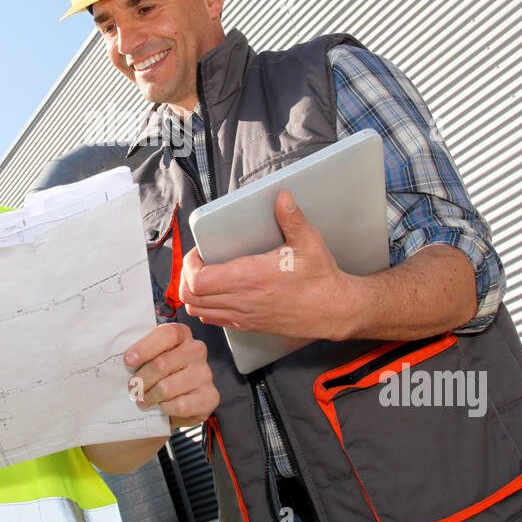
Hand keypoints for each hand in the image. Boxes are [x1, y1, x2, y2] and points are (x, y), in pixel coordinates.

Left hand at [125, 323, 217, 428]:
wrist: (180, 404)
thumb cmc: (161, 376)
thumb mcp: (152, 358)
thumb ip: (143, 354)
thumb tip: (126, 361)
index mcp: (182, 335)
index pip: (167, 334)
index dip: (146, 347)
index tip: (128, 361)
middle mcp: (197, 350)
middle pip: (162, 363)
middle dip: (141, 379)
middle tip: (132, 388)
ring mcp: (205, 373)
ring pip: (167, 387)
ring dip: (150, 396)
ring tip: (143, 399)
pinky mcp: (210, 396)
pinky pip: (180, 405)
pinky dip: (166, 408)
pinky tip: (163, 406)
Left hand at [179, 189, 358, 341]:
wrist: (334, 310)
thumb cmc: (321, 278)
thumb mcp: (308, 242)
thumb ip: (292, 218)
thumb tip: (282, 196)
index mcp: (249, 278)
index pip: (198, 280)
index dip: (190, 265)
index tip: (200, 251)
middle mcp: (242, 300)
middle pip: (191, 297)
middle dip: (187, 277)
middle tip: (199, 262)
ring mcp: (244, 316)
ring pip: (199, 311)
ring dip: (195, 294)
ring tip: (206, 276)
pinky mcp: (250, 325)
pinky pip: (215, 320)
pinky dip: (208, 307)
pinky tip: (219, 293)